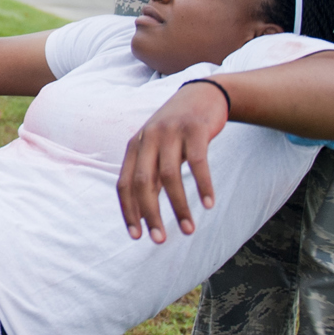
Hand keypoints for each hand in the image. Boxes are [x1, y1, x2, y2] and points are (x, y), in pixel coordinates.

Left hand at [118, 79, 227, 243]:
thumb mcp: (157, 149)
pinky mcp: (195, 129)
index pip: (124, 184)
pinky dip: (203, 185)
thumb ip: (149, 175)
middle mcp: (148, 138)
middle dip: (150, 214)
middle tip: (160, 240)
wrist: (202, 94)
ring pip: (170, 176)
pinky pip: (199, 163)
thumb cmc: (177, 130)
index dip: (128, 211)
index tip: (137, 236)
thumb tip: (143, 214)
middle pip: (143, 183)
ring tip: (188, 229)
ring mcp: (171, 132)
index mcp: (135, 146)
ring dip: (179, 207)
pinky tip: (208, 204)